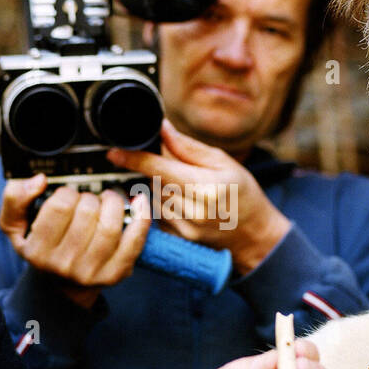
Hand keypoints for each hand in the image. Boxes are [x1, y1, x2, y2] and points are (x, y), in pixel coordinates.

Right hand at [0, 175, 151, 307]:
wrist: (61, 284)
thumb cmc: (41, 246)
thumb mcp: (15, 225)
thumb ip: (15, 198)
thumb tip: (39, 181)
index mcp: (37, 251)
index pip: (59, 207)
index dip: (66, 193)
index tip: (68, 195)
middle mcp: (63, 265)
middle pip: (86, 213)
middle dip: (89, 197)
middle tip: (88, 199)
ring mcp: (90, 272)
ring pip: (109, 225)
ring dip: (112, 202)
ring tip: (108, 199)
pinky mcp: (115, 273)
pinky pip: (134, 241)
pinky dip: (141, 218)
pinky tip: (139, 202)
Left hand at [109, 120, 291, 273]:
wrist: (254, 236)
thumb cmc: (244, 196)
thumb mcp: (224, 162)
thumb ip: (189, 147)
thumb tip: (162, 130)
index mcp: (205, 187)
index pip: (159, 169)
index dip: (134, 159)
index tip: (114, 152)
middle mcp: (192, 210)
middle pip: (154, 181)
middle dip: (157, 169)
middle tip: (179, 168)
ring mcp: (184, 228)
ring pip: (154, 197)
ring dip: (161, 187)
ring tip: (187, 188)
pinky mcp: (178, 238)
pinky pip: (159, 214)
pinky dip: (166, 204)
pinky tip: (186, 204)